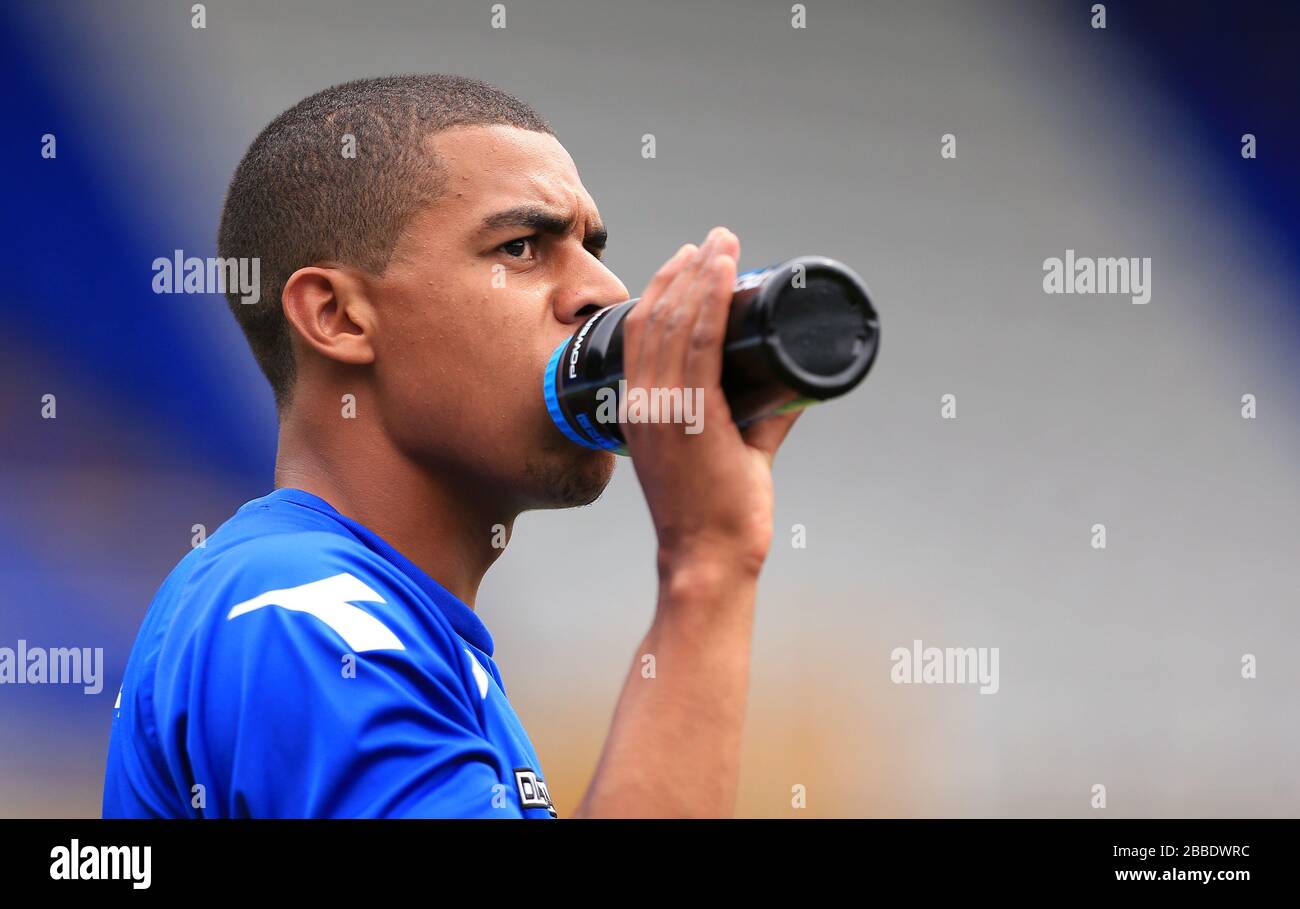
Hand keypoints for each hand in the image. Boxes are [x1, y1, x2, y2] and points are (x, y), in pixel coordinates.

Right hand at [619, 227, 802, 580]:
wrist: (709, 559)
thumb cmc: (717, 516)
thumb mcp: (732, 453)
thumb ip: (761, 418)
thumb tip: (793, 386)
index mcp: (640, 410)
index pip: (642, 332)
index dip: (664, 288)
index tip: (691, 260)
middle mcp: (643, 404)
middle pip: (656, 317)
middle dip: (686, 270)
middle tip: (715, 239)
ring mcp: (662, 410)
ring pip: (674, 322)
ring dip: (699, 275)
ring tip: (722, 242)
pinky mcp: (690, 418)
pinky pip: (696, 344)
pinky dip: (709, 300)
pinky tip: (722, 271)